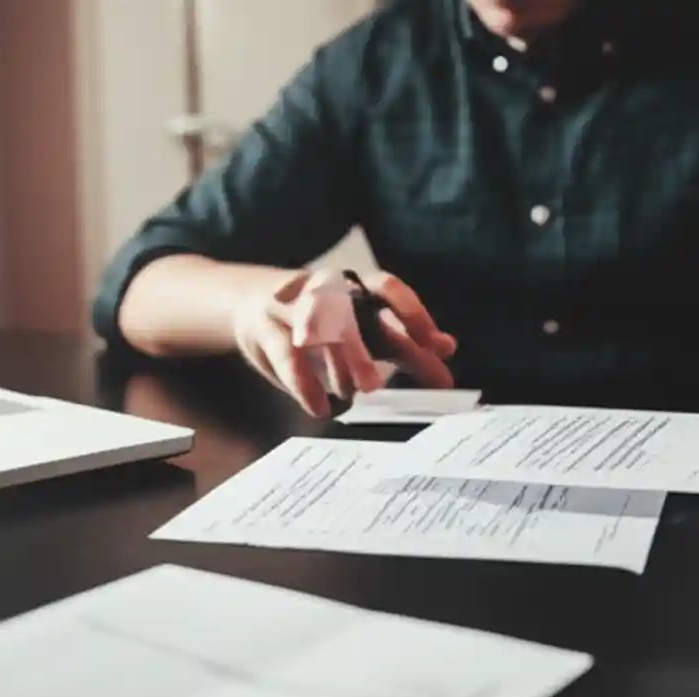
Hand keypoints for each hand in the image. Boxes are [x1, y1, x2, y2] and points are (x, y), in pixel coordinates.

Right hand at [231, 270, 455, 416]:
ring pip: (316, 332)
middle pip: (348, 313)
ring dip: (336, 365)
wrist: (250, 301)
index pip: (388, 288)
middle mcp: (325, 289)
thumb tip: (448, 351)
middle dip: (363, 350)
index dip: (413, 313)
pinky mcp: (264, 328)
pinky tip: (319, 407)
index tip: (438, 346)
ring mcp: (291, 305)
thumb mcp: (366, 331)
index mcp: (356, 286)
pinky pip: (288, 355)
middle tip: (376, 385)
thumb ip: (406, 344)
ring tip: (349, 395)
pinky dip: (304, 385)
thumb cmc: (324, 319)